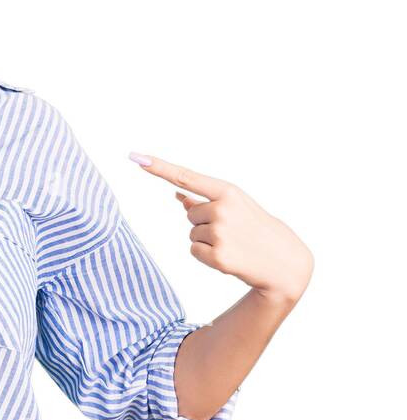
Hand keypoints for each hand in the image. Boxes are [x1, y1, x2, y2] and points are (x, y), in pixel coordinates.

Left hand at [129, 152, 313, 304]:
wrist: (284, 262)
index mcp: (228, 192)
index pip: (186, 177)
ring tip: (233, 243)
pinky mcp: (216, 255)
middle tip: (232, 231)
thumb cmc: (257, 230)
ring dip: (207, 240)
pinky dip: (206, 256)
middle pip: (190, 214)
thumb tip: (177, 196)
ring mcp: (219, 232)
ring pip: (191, 234)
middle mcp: (222, 208)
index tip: (136, 157)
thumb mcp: (237, 207)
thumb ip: (206, 201)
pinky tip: (229, 256)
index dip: (158, 168)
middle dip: (205, 223)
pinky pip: (193, 251)